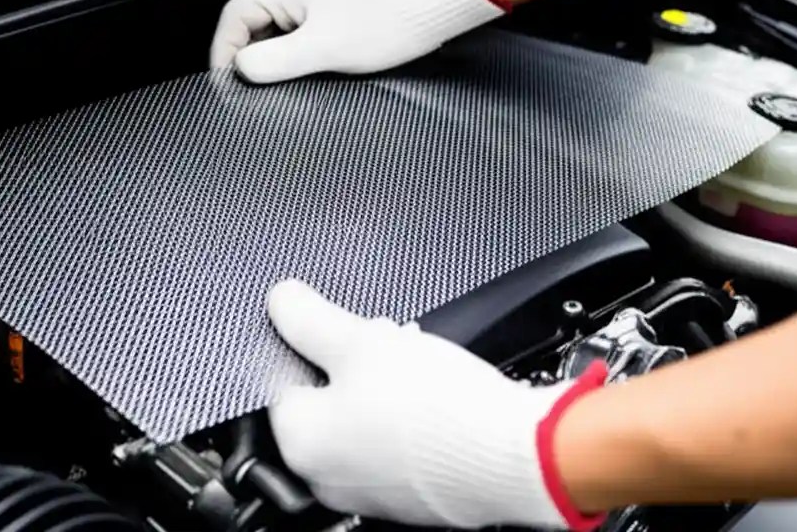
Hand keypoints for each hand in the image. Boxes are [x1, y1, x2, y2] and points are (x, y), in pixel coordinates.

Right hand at [209, 0, 507, 83]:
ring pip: (276, 29)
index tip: (227, 84)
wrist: (435, 7)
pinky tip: (313, 67)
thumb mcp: (322, 50)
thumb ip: (274, 63)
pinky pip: (298, 30)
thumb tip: (241, 70)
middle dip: (251, 57)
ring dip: (277, 56)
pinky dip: (297, 51)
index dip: (223, 53)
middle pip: (252, 23)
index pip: (233, 18)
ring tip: (292, 79)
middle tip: (259, 89)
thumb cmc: (389, 22)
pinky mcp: (332, 3)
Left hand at [266, 279, 605, 530]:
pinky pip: (396, 446)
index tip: (342, 328)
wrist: (516, 456)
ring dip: (383, 387)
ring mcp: (370, 492)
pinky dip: (410, 419)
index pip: (281, 378)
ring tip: (418, 364)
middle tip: (387, 343)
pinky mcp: (412, 497)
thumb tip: (280, 299)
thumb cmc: (437, 408)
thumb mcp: (362, 340)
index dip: (313, 342)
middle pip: (325, 400)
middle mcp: (326, 477)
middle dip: (355, 363)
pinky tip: (438, 397)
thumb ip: (309, 318)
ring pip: (363, 421)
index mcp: (299, 441)